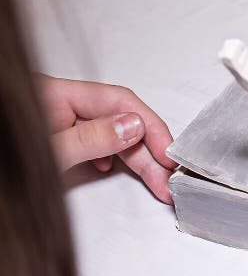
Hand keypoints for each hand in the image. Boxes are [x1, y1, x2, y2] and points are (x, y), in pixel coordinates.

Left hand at [36, 75, 176, 203]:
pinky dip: (108, 157)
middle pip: (117, 121)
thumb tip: (132, 126)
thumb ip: (91, 138)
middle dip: (146, 151)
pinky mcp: (53, 140)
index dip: (149, 125)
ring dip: (132, 159)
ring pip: (107, 135)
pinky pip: (92, 143)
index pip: (117, 101)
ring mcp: (55, 121)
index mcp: (54, 94)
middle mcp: (58, 103)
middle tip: (166, 177)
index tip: (167, 152)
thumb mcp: (51, 153)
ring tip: (155, 181)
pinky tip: (112, 170)